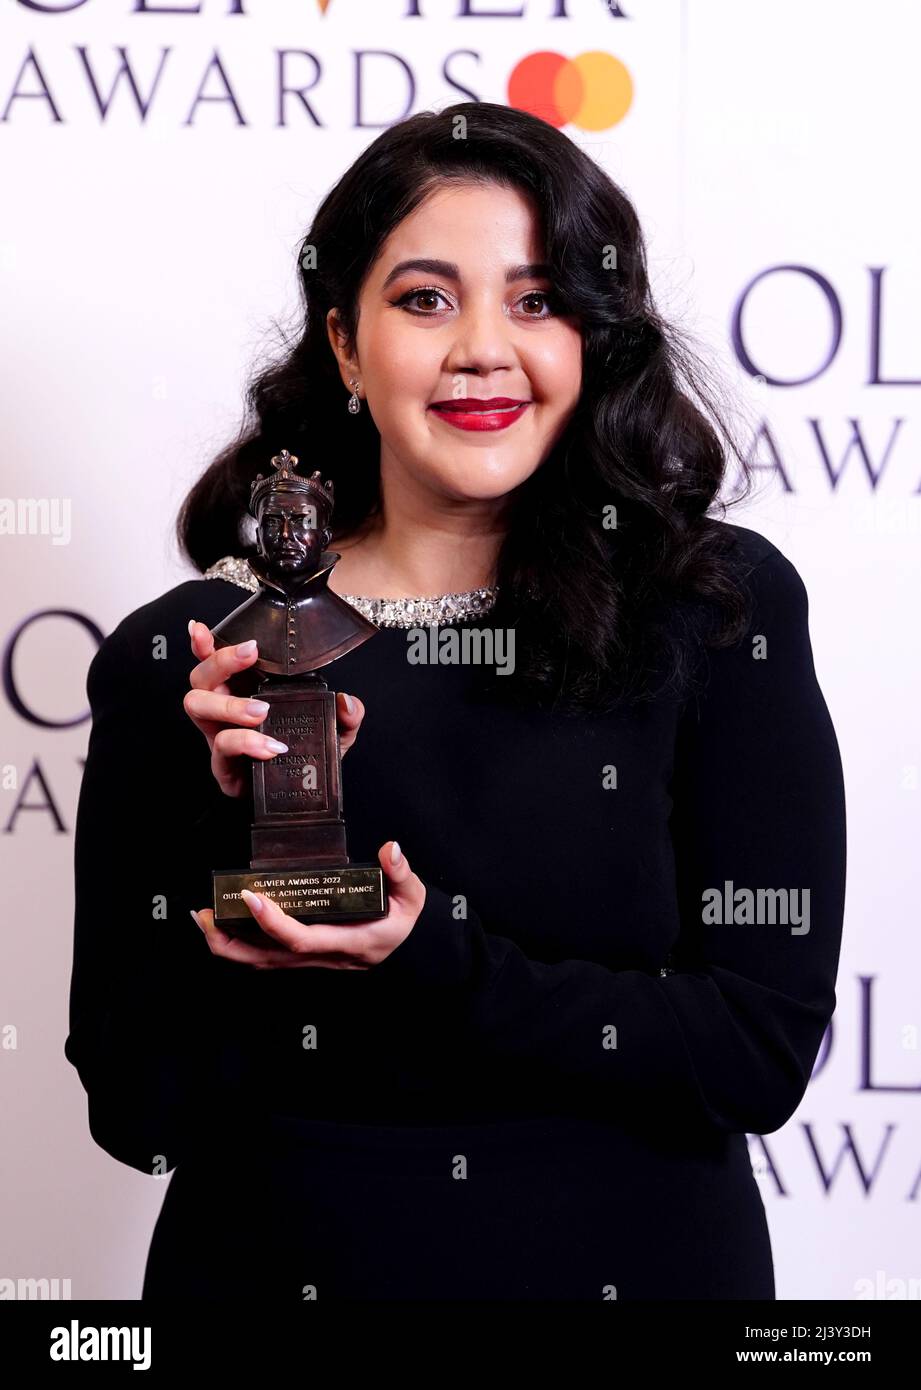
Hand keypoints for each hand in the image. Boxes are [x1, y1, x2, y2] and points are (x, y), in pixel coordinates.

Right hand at [184, 619, 365, 797]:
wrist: (301, 799)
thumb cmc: (306, 759)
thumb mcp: (335, 734)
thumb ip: (348, 716)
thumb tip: (347, 702)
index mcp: (245, 693)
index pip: (216, 662)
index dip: (204, 645)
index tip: (201, 628)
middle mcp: (225, 711)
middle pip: (200, 678)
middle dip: (221, 661)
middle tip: (250, 655)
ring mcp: (219, 737)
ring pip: (198, 707)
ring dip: (229, 704)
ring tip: (260, 712)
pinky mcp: (223, 767)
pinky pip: (221, 748)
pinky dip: (244, 742)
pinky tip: (268, 746)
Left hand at [190, 840, 423, 969]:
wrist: (407, 948)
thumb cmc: (404, 920)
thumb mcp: (413, 897)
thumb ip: (402, 874)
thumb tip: (391, 850)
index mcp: (350, 942)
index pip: (303, 939)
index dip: (273, 922)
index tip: (252, 896)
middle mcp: (325, 957)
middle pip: (268, 959)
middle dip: (231, 940)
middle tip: (204, 914)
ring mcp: (312, 961)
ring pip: (261, 961)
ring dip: (228, 944)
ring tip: (203, 919)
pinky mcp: (304, 957)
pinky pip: (265, 956)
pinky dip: (239, 943)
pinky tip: (223, 924)